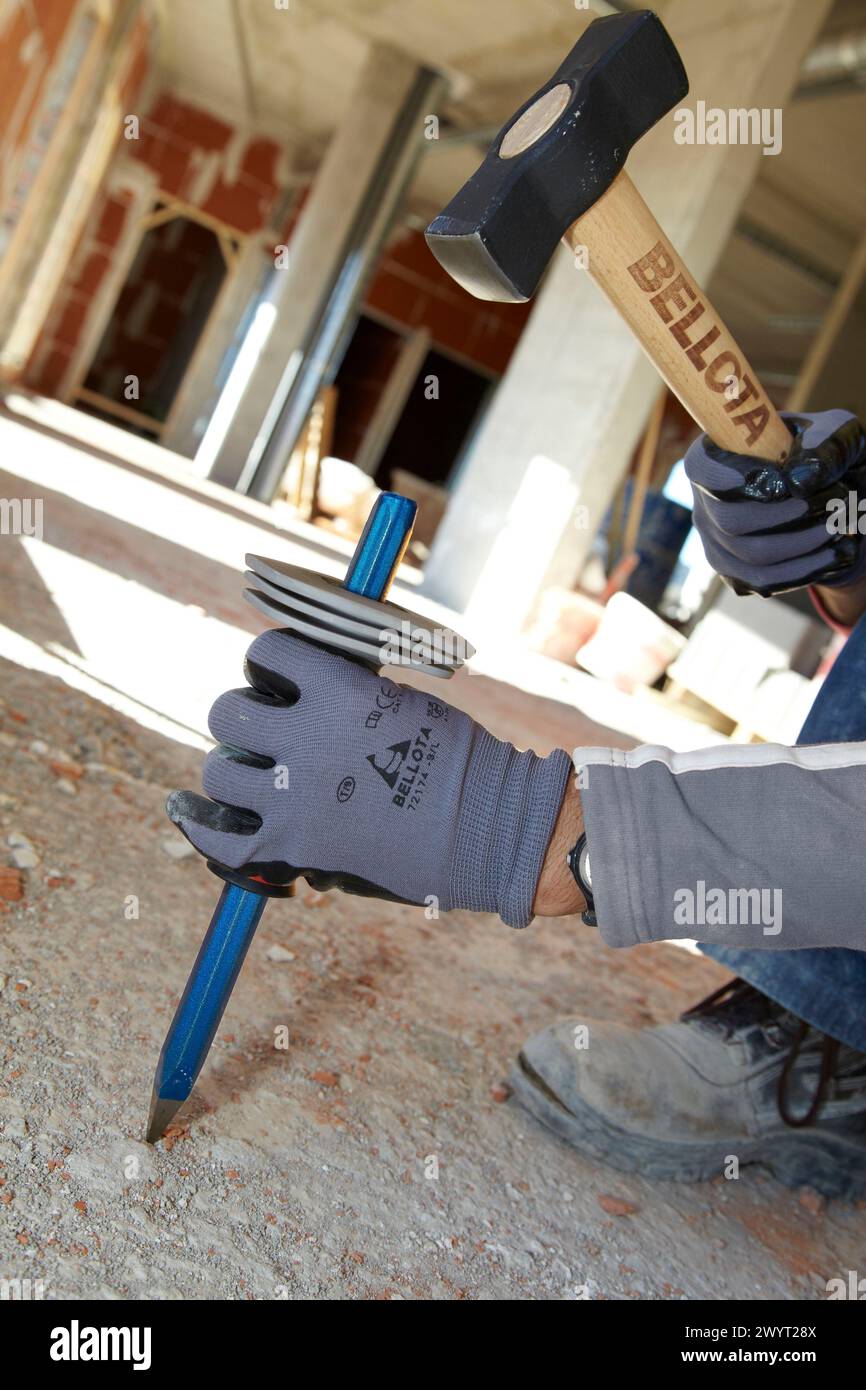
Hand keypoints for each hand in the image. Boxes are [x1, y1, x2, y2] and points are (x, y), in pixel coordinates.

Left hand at [167, 629, 571, 927]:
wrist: (488, 831)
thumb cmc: (458, 762)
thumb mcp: (403, 701)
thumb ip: (345, 696)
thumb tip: (301, 687)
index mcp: (338, 690)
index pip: (265, 653)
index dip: (267, 664)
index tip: (277, 679)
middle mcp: (305, 739)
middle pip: (228, 712)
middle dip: (244, 718)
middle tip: (267, 735)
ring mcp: (294, 798)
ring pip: (218, 772)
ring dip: (230, 771)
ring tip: (251, 778)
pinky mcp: (294, 848)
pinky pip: (218, 838)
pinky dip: (198, 824)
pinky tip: (187, 810)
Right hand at [684, 409, 865, 597]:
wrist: (830, 498)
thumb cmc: (825, 455)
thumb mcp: (836, 433)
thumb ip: (824, 442)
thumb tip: (799, 480)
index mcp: (714, 454)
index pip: (702, 468)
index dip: (736, 479)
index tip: (782, 483)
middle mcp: (704, 500)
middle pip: (730, 520)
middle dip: (785, 517)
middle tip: (825, 505)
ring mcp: (715, 540)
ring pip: (751, 554)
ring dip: (801, 543)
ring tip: (835, 528)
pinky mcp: (733, 571)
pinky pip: (762, 580)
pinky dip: (802, 570)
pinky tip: (830, 555)